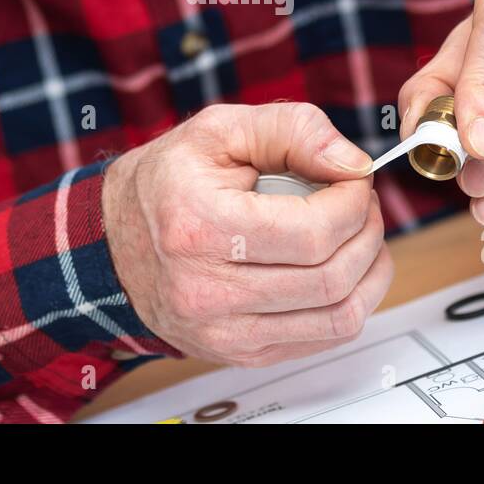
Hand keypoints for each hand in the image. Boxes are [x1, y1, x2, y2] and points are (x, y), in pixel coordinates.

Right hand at [103, 102, 392, 366]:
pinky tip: (342, 268)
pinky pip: (322, 340)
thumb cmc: (166, 183)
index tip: (354, 179)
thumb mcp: (220, 130)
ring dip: (369, 273)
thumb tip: (353, 163)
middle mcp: (208, 291)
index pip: (313, 232)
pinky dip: (349, 303)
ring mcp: (224, 332)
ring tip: (359, 235)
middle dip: (367, 233)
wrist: (114, 242)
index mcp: (201, 227)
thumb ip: (292, 130)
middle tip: (362, 203)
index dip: (354, 202)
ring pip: (337, 318)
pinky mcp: (238, 354)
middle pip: (331, 278)